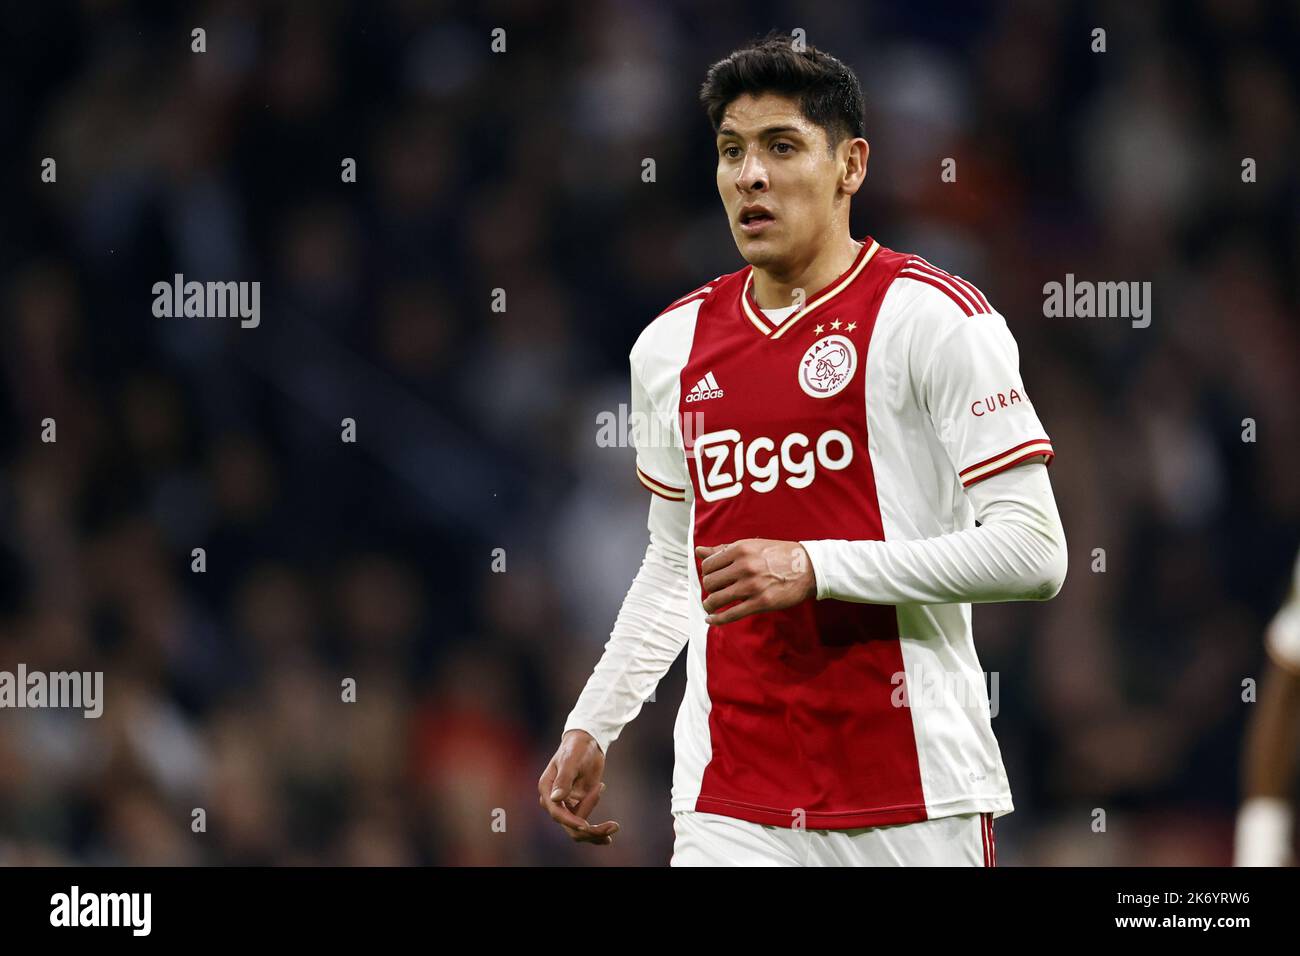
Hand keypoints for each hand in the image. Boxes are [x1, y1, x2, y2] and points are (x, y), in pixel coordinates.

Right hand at [538, 729, 619, 844]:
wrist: (587, 742)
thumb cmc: (577, 748)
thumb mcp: (571, 761)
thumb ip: (564, 779)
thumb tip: (556, 799)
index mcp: (547, 789)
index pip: (557, 813)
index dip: (571, 821)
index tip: (587, 826)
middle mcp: (554, 801)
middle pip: (568, 825)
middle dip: (589, 830)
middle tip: (612, 826)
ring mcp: (566, 805)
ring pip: (577, 829)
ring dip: (595, 832)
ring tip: (614, 827)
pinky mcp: (578, 806)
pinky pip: (584, 825)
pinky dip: (596, 831)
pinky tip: (608, 837)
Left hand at [696, 538, 816, 625]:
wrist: (809, 568)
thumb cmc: (779, 554)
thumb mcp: (751, 546)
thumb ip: (723, 550)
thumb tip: (698, 551)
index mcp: (741, 549)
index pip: (708, 564)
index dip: (707, 572)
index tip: (713, 577)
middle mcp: (744, 566)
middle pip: (710, 582)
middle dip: (709, 589)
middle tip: (715, 591)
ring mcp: (752, 586)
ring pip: (716, 599)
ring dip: (710, 605)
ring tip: (711, 605)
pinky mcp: (761, 603)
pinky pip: (731, 614)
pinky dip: (717, 620)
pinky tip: (711, 620)